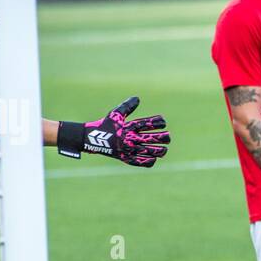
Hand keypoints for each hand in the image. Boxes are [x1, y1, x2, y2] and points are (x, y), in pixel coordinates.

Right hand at [56, 95, 170, 166]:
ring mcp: (128, 149)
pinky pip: (140, 162)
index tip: (163, 121)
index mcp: (128, 127)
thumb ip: (127, 106)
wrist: (91, 139)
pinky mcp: (125, 158)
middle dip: (163, 137)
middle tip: (168, 137)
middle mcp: (129, 138)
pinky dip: (149, 161)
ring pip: (148, 151)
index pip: (146, 123)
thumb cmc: (105, 124)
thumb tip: (138, 98)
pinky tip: (154, 159)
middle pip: (150, 138)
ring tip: (165, 149)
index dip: (158, 122)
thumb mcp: (115, 114)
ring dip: (159, 151)